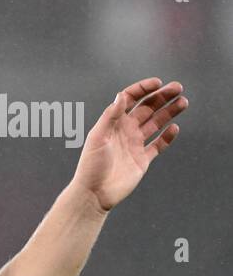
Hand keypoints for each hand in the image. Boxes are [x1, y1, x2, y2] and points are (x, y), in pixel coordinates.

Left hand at [72, 77, 185, 213]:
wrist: (95, 193)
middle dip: (162, 97)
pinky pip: (158, 145)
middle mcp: (125, 130)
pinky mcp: (143, 159)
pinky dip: (167, 137)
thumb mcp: (98, 137)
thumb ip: (110, 116)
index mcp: (113, 123)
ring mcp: (135, 144)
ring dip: (169, 112)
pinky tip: (175, 128)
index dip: (143, 89)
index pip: (130, 99)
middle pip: (147, 108)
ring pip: (156, 123)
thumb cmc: (91, 165)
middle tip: (178, 87)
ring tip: (183, 102)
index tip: (158, 83)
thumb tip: (122, 95)